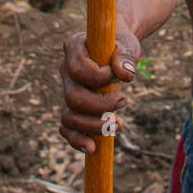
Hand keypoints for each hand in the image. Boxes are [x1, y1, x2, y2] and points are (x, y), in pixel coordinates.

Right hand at [59, 28, 140, 153]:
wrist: (117, 48)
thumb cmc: (121, 44)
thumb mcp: (127, 45)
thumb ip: (126, 57)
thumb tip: (126, 74)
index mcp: (74, 47)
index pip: (79, 70)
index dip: (100, 78)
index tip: (121, 76)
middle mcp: (66, 69)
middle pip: (73, 97)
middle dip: (100, 107)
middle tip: (124, 101)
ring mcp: (67, 89)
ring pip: (68, 117)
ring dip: (93, 127)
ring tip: (118, 126)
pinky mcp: (73, 106)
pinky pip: (67, 128)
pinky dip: (77, 140)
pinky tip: (93, 148)